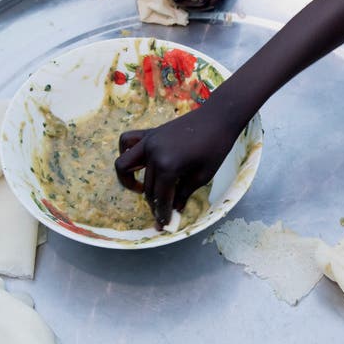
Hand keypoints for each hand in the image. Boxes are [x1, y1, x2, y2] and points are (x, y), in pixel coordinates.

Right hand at [113, 103, 240, 228]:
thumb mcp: (202, 176)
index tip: (163, 225)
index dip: (162, 213)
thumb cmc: (215, 147)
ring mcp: (148, 141)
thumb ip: (184, 193)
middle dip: (153, 203)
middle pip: (147, 187)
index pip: (160, 197)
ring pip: (126, 166)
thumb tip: (173, 210)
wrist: (218, 118)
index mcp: (168, 166)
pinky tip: (136, 163)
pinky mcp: (149, 133)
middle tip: (161, 212)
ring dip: (128, 180)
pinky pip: (127, 142)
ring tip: (140, 189)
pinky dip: (125, 153)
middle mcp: (153, 154)